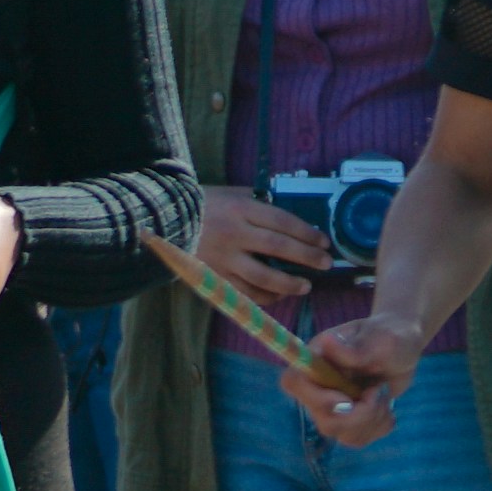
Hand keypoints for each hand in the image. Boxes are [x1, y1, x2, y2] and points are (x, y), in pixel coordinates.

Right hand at [185, 190, 348, 328]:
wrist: (166, 222)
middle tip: (325, 264)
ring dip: (288, 283)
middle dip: (306, 257)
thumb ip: (258, 202)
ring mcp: (223, 258)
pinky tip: (278, 296)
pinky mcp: (213, 277)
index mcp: (241, 209)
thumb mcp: (232, 194)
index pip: (282, 221)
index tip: (324, 242)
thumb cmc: (204, 205)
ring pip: (262, 275)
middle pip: (277, 247)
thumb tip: (288, 214)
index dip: (306, 233)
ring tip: (306, 286)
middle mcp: (234, 233)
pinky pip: (243, 292)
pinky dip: (263, 297)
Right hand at [291, 306, 426, 449]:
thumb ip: (356, 349)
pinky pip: (357, 438)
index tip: (348, 399)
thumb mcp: (380, 340)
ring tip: (384, 394)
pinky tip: (386, 406)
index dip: (316, 399)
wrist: (403, 346)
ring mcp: (332, 406)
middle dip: (359, 415)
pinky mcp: (348, 420)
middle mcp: (319, 386)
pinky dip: (378, 426)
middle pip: (323, 420)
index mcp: (317, 360)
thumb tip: (327, 342)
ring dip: (372, 419)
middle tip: (379, 391)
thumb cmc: (389, 335)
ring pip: (342, 433)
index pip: (293, 383)